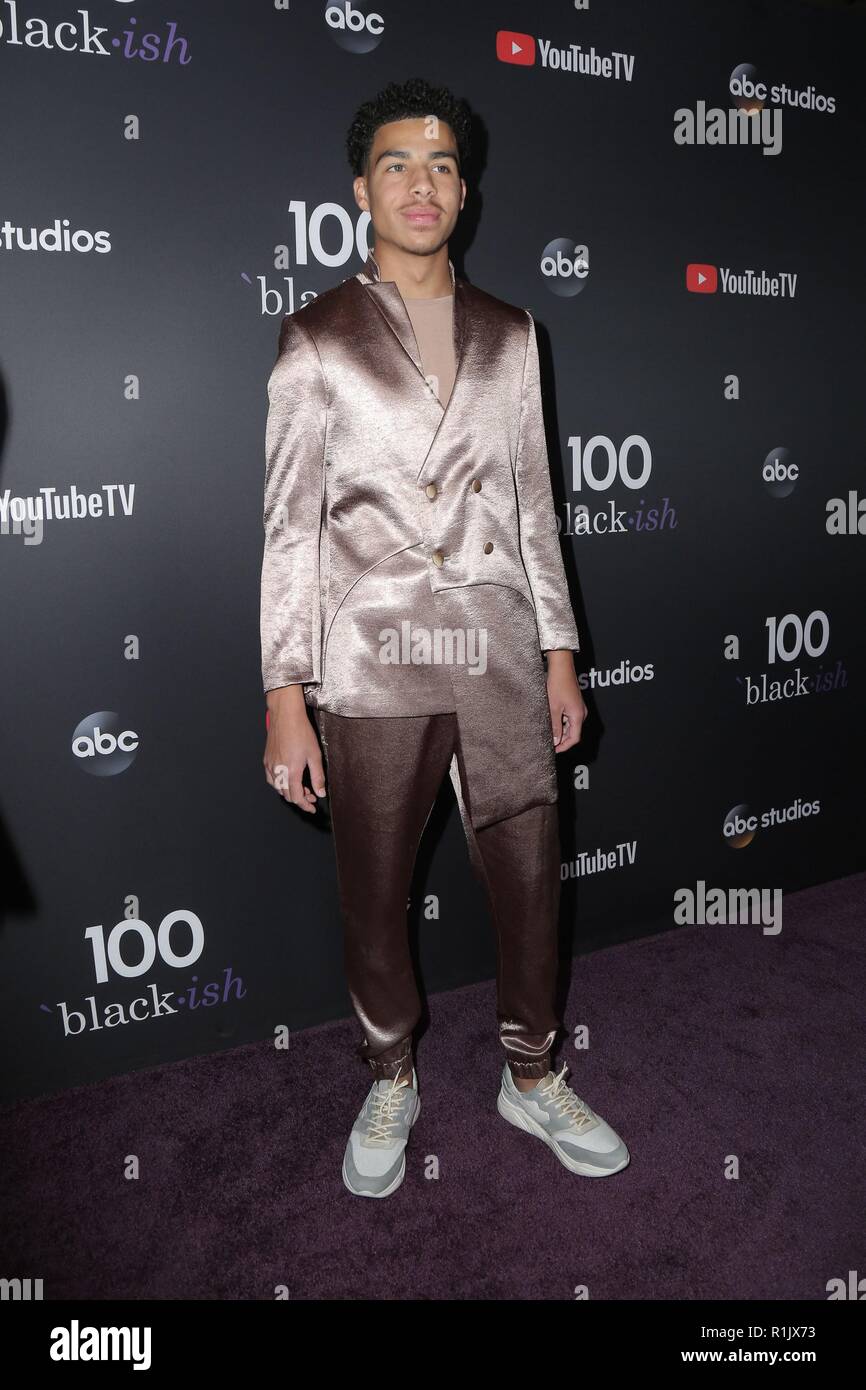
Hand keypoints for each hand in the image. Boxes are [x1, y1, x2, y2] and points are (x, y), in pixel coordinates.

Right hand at [263, 690, 326, 812]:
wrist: (286, 716)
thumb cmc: (301, 732)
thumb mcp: (315, 755)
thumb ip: (318, 777)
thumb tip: (320, 793)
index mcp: (291, 772)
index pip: (297, 798)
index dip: (305, 805)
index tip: (312, 808)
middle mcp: (278, 771)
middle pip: (286, 795)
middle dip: (299, 798)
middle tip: (311, 794)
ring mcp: (270, 765)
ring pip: (277, 788)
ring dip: (289, 791)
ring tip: (301, 785)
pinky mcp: (266, 760)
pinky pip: (270, 779)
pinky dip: (279, 783)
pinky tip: (287, 778)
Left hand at [545, 650, 585, 753]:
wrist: (561, 667)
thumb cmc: (558, 684)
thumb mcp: (553, 708)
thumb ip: (554, 726)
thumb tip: (555, 740)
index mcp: (578, 715)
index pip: (574, 738)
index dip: (564, 746)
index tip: (553, 750)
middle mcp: (581, 713)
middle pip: (573, 733)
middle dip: (561, 739)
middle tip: (548, 743)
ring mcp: (578, 708)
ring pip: (570, 725)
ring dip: (560, 730)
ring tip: (547, 732)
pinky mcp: (573, 703)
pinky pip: (568, 718)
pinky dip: (560, 722)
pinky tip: (550, 721)